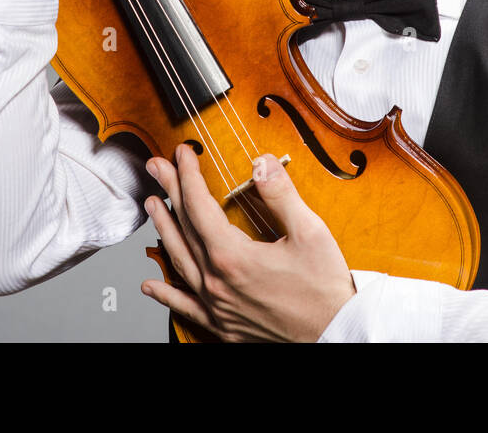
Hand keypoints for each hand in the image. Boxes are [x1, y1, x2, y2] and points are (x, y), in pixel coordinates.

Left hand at [141, 145, 355, 342]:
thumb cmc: (325, 288)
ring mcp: (217, 305)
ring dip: (163, 230)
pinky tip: (150, 285)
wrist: (336, 333)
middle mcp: (217, 281)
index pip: (199, 206)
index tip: (183, 154)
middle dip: (169, 192)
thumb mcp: (310, 232)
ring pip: (179, 261)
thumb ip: (281, 194)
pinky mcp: (223, 324)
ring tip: (152, 206)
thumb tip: (261, 162)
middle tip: (156, 167)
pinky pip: (186, 306)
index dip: (188, 176)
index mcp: (233, 256)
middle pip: (184, 228)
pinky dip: (166, 294)